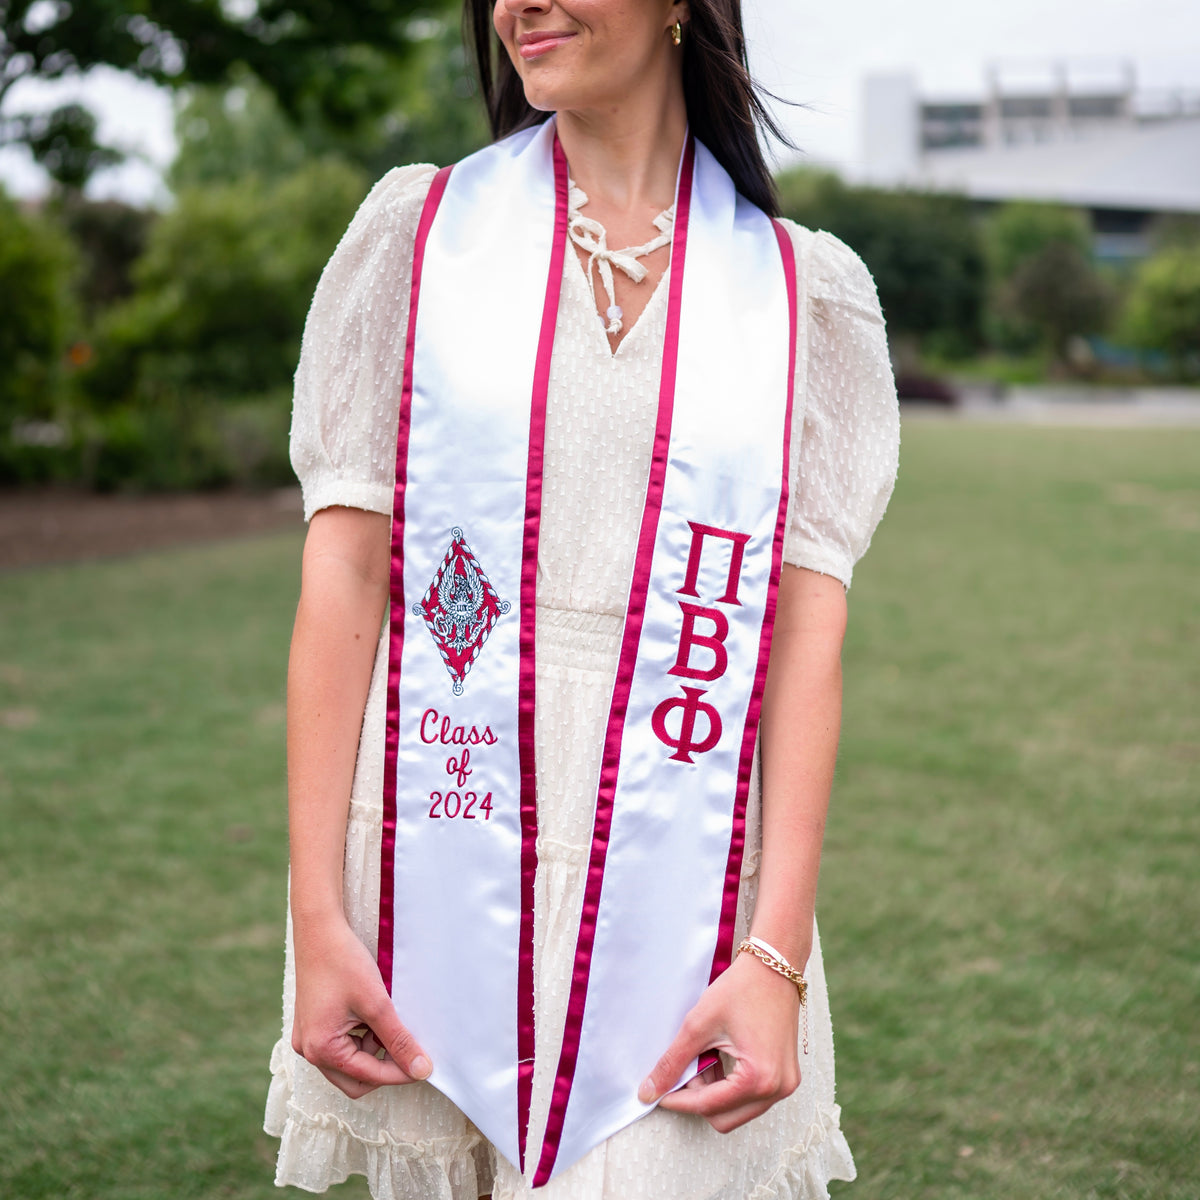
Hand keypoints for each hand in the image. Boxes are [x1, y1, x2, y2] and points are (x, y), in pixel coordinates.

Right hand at [291, 913, 432, 1098]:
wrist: (318, 929)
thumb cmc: (343, 962)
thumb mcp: (376, 1003)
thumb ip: (399, 1040)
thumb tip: (422, 1069)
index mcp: (321, 1049)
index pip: (369, 1076)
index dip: (400, 1072)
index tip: (426, 1066)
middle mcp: (308, 1050)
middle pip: (354, 1081)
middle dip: (383, 1068)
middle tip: (409, 1050)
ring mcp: (307, 1039)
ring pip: (347, 1065)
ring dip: (372, 1052)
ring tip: (389, 1025)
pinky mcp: (311, 1026)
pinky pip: (339, 1047)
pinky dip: (360, 1040)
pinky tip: (374, 1018)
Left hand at [638, 951, 800, 1132]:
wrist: (773, 966)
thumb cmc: (741, 988)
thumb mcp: (699, 1024)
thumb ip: (673, 1061)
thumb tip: (649, 1091)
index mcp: (759, 1078)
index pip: (709, 1106)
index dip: (678, 1100)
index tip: (657, 1093)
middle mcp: (778, 1089)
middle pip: (724, 1118)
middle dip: (698, 1099)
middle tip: (683, 1072)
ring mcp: (785, 1085)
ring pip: (738, 1110)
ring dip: (714, 1093)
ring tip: (701, 1060)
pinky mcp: (786, 1076)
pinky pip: (752, 1097)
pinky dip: (730, 1087)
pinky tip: (717, 1060)